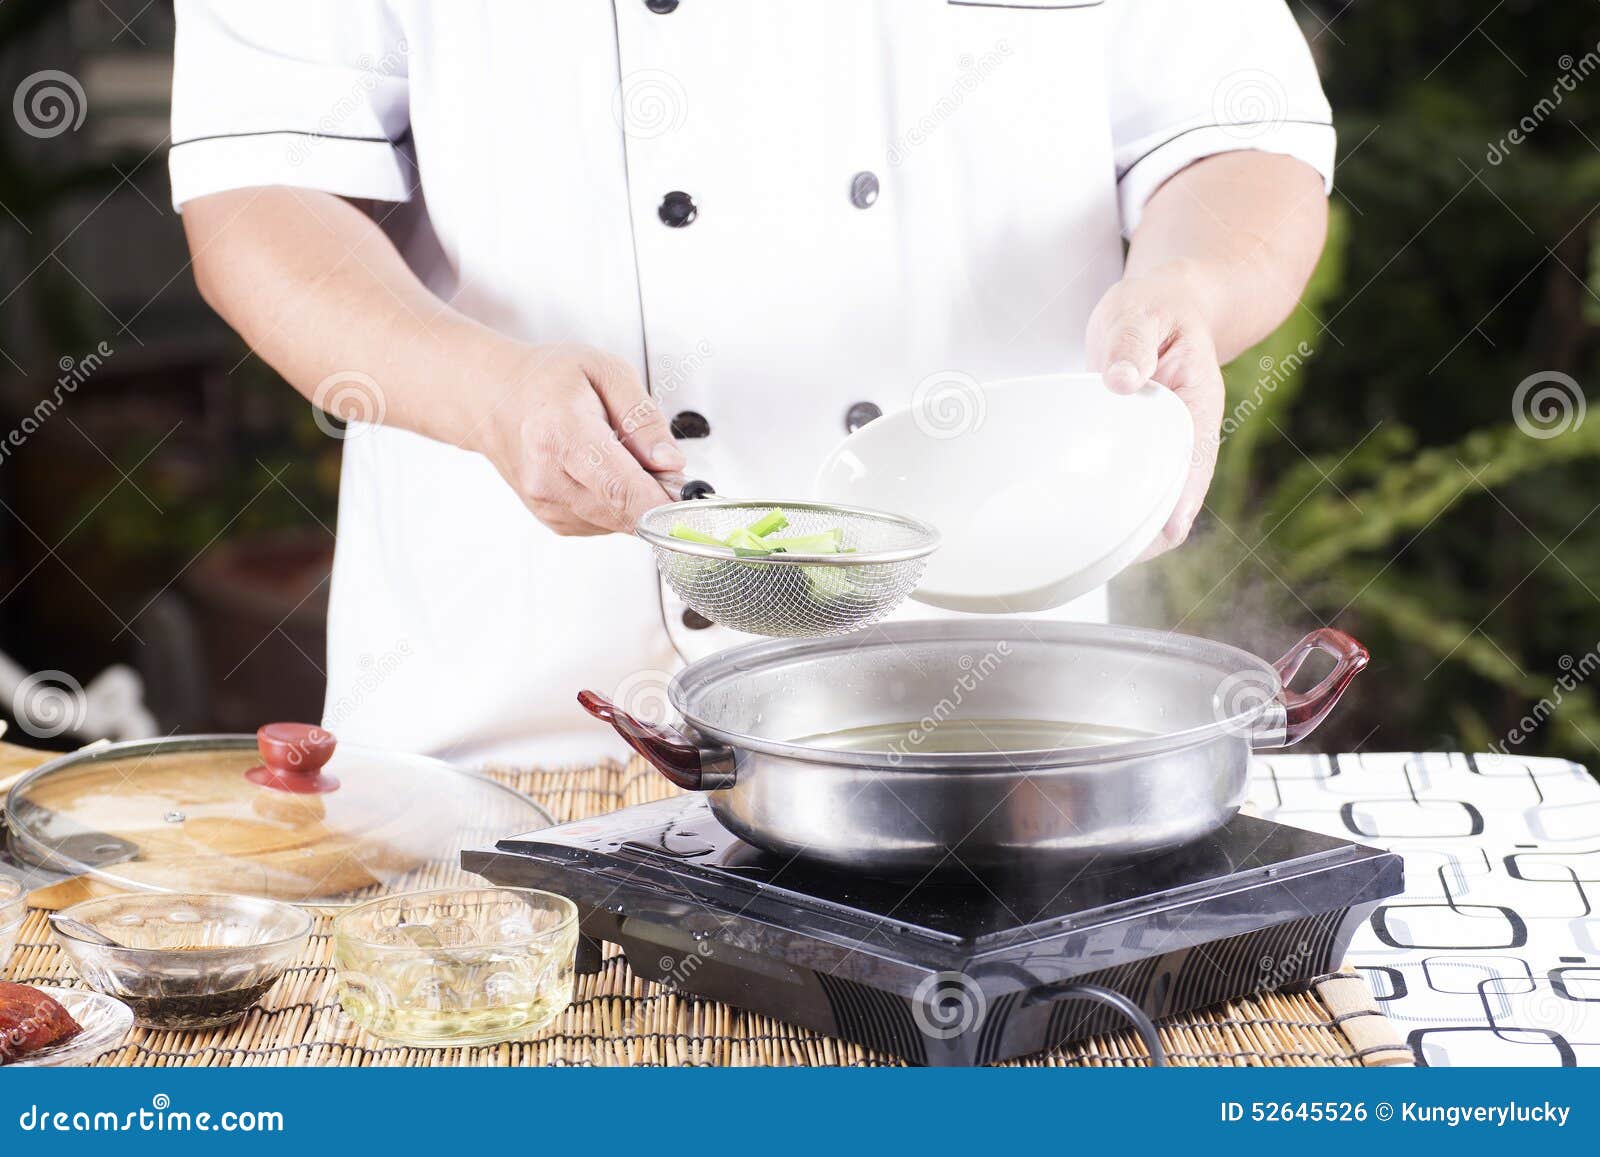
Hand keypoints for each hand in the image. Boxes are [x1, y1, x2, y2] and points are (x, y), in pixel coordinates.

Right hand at [469, 343, 683, 534]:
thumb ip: (643, 417)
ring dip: (636, 499)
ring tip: (622, 456)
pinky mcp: (554, 521)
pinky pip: (606, 524)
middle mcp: (548, 478)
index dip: (663, 501)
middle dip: (657, 494)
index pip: (620, 488)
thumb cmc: (546, 380)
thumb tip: (671, 462)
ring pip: (619, 522)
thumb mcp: (605, 371)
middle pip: (624, 511)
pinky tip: (605, 472)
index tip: (691, 496)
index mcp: (560, 434)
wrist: (494, 399)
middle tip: (660, 460)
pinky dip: (618, 504)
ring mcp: (547, 504)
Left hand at [1085, 260, 1225, 557]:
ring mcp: (1163, 450)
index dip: (1168, 515)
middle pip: (1171, 509)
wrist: (1166, 305)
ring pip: (1149, 507)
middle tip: (1085, 551)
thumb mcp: (1144, 313)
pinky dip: (1106, 505)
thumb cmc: (1157, 308)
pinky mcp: (1139, 451)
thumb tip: (1121, 381)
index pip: (1192, 476)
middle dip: (1136, 535)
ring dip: (1119, 527)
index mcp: (1197, 411)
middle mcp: (1185, 440)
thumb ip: (1134, 342)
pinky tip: (1074, 516)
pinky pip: (1129, 490)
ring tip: (1075, 545)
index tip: (1136, 542)